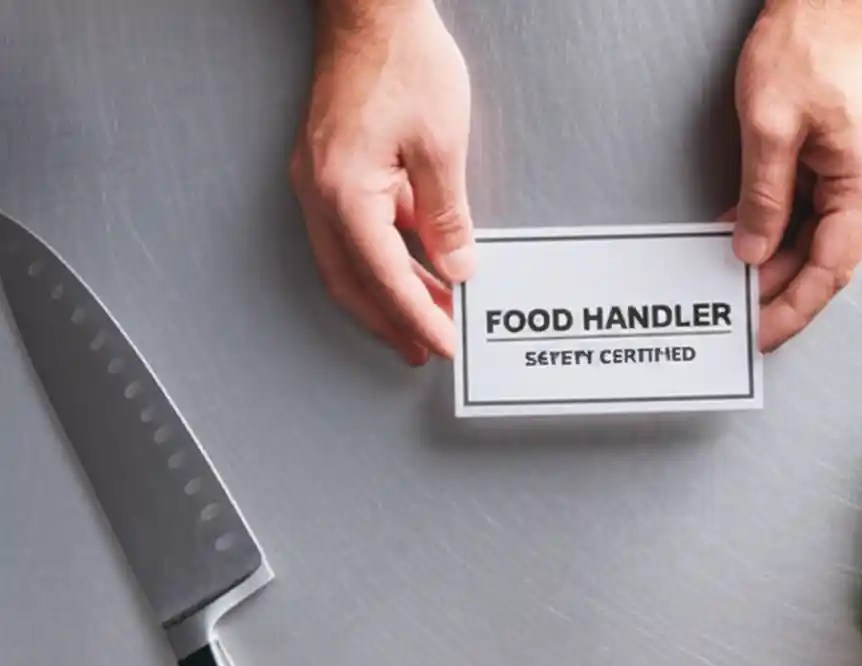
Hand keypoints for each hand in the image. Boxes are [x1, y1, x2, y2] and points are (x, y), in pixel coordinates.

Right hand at [290, 0, 472, 365]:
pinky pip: (351, 231)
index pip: (383, 277)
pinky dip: (382, 257)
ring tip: (426, 316)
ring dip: (386, 293)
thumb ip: (447, 217)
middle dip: (393, 320)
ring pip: (348, 260)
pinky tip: (414, 264)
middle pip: (352, 281)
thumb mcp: (441, 146)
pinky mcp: (330, 167)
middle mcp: (319, 192)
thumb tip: (455, 267)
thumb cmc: (400, 60)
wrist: (370, 9)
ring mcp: (319, 180)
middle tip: (426, 348)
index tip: (442, 343)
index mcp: (344, 192)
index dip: (417, 316)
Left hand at [732, 0, 861, 351]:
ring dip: (776, 260)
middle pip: (825, 258)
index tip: (762, 333)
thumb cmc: (810, 44)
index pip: (831, 270)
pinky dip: (778, 226)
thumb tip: (753, 252)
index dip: (794, 307)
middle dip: (781, 291)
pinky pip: (811, 206)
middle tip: (738, 318)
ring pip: (815, 236)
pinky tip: (745, 240)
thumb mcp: (770, 127)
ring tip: (736, 286)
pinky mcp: (842, 156)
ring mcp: (859, 170)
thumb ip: (763, 198)